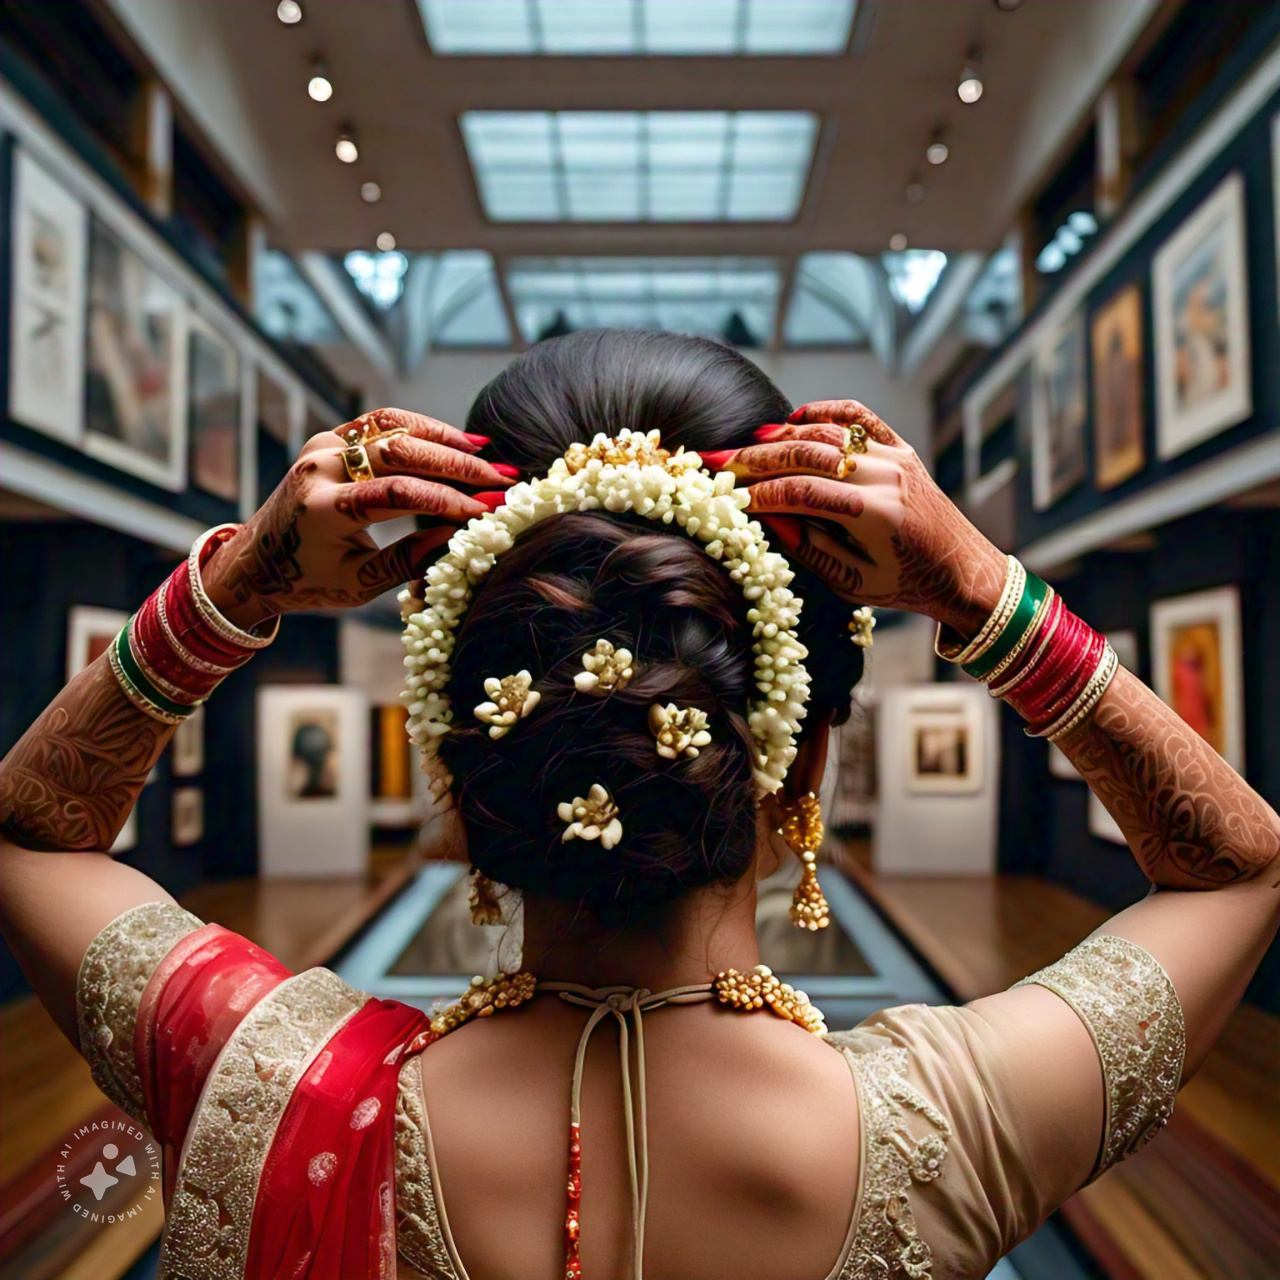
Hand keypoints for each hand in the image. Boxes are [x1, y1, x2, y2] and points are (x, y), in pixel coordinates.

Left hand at [202, 408, 513, 626]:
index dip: (448, 500)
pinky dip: (421, 428)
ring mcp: (323, 447)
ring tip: (486, 454)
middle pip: (400, 452)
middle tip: (500, 479)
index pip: (398, 493)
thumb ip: (408, 560)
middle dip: (457, 466)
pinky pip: (382, 423)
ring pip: (394, 428)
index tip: (487, 510)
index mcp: (323, 509)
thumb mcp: (358, 585)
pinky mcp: (330, 439)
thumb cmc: (308, 581)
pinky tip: (456, 441)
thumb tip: (460, 535)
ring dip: (445, 439)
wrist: (257, 561)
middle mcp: (320, 468)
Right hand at [712, 400, 1005, 637]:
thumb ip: (810, 547)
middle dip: (755, 459)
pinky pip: (859, 417)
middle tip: (716, 462)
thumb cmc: (907, 586)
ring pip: (827, 433)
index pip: (798, 492)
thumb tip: (769, 517)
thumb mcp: (853, 582)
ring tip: (745, 446)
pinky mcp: (902, 449)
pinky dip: (824, 412)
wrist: (964, 571)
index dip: (757, 494)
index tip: (725, 497)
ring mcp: (895, 457)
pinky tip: (794, 420)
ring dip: (780, 436)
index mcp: (874, 514)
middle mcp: (885, 475)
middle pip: (805, 455)